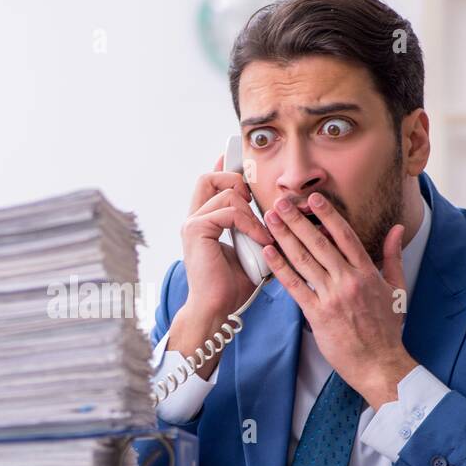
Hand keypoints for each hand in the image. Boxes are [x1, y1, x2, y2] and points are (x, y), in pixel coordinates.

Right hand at [166, 155, 274, 378]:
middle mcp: (193, 219)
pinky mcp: (196, 230)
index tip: (232, 156)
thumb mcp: (248, 249)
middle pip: (209, 177)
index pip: (208, 183)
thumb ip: (251, 227)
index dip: (222, 167)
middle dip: (236, 180)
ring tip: (263, 235)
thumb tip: (273, 212)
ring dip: (252, 213)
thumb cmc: (232, 286)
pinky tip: (259, 240)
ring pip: (227, 194)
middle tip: (253, 201)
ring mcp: (192, 224)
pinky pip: (229, 212)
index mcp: (202, 222)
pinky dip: (250, 224)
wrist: (216, 308)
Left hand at [262, 192, 416, 408]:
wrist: (379, 363)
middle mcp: (348, 281)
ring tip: (271, 219)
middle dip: (298, 221)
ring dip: (285, 237)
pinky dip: (280, 268)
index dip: (328, 215)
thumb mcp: (397, 289)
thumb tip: (397, 229)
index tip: (313, 200)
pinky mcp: (317, 315)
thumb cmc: (387, 329)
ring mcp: (331, 297)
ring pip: (305, 260)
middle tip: (282, 202)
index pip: (345, 236)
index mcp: (366, 273)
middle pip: (320, 243)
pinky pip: (295, 286)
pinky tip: (268, 252)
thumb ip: (392, 257)